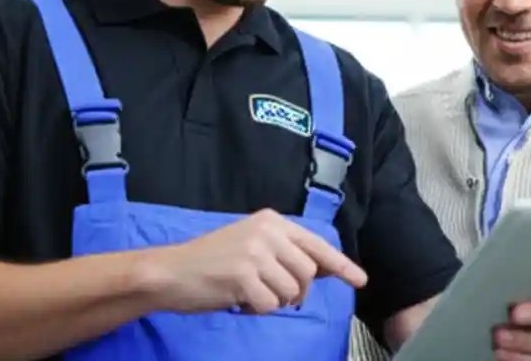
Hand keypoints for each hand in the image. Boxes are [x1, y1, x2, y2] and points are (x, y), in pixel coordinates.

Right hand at [146, 209, 367, 314]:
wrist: (170, 272)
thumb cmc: (212, 262)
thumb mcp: (253, 246)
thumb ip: (287, 254)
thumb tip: (326, 270)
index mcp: (272, 221)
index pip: (316, 245)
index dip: (340, 265)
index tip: (360, 280)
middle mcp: (267, 232)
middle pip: (308, 273)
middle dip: (296, 292)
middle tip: (271, 293)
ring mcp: (255, 253)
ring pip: (291, 292)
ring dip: (273, 301)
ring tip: (248, 292)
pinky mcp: (243, 276)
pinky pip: (269, 305)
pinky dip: (256, 309)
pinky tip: (237, 299)